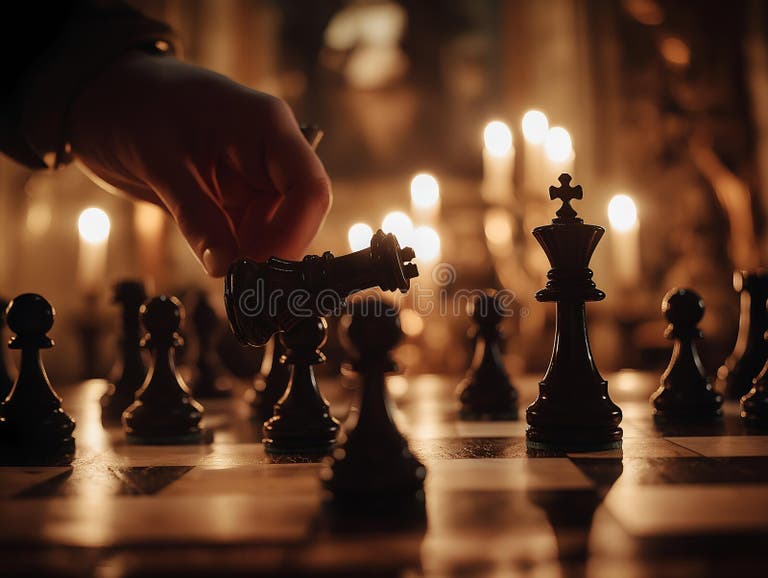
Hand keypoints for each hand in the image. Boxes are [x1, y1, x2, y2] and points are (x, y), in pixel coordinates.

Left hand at [68, 51, 331, 275]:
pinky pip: (250, 235)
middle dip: (275, 253)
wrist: (102, 95)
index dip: (294, 234)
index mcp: (266, 127)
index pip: (309, 188)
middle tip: (243, 290)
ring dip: (256, 261)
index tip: (261, 270)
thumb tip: (226, 269)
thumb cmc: (132, 105)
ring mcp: (254, 177)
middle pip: (299, 214)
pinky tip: (220, 270)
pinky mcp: (236, 198)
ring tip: (230, 287)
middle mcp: (270, 154)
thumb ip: (196, 215)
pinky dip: (238, 258)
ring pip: (276, 231)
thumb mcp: (159, 161)